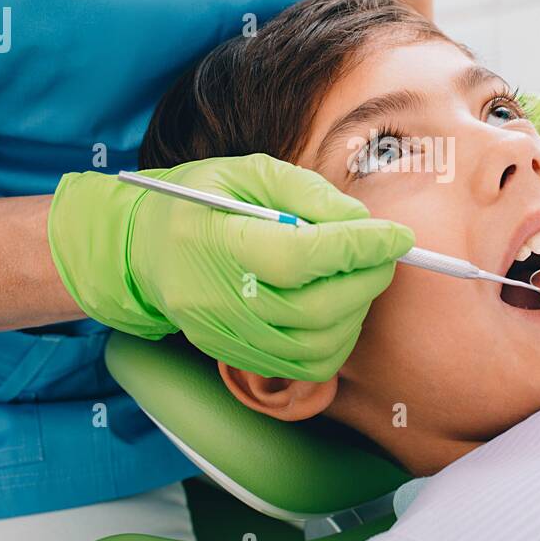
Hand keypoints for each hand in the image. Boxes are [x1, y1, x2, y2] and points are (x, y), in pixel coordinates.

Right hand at [48, 153, 414, 379]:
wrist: (143, 251)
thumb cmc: (200, 201)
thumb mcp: (245, 172)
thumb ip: (305, 192)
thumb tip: (361, 222)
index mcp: (215, 241)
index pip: (300, 255)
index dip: (358, 247)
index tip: (397, 234)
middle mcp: (217, 299)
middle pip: (315, 307)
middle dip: (367, 279)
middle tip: (385, 253)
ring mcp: (226, 336)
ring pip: (317, 345)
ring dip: (357, 311)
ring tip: (359, 275)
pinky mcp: (237, 358)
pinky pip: (305, 368)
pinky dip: (337, 340)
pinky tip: (338, 306)